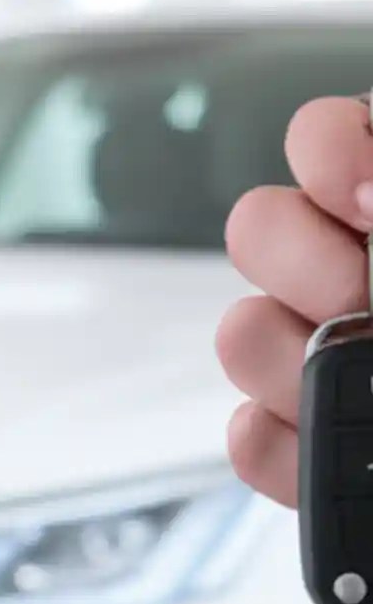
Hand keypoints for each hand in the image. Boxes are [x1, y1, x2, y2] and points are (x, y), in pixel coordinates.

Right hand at [218, 95, 372, 506]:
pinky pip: (254, 440)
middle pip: (258, 229)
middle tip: (367, 299)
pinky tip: (354, 463)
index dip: (332, 155)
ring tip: (367, 395)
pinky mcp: (314, 447)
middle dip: (304, 263)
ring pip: (244, 335)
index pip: (328, 141)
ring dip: (293, 363)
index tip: (371, 202)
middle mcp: (364, 275)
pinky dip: (293, 453)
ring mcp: (331, 361)